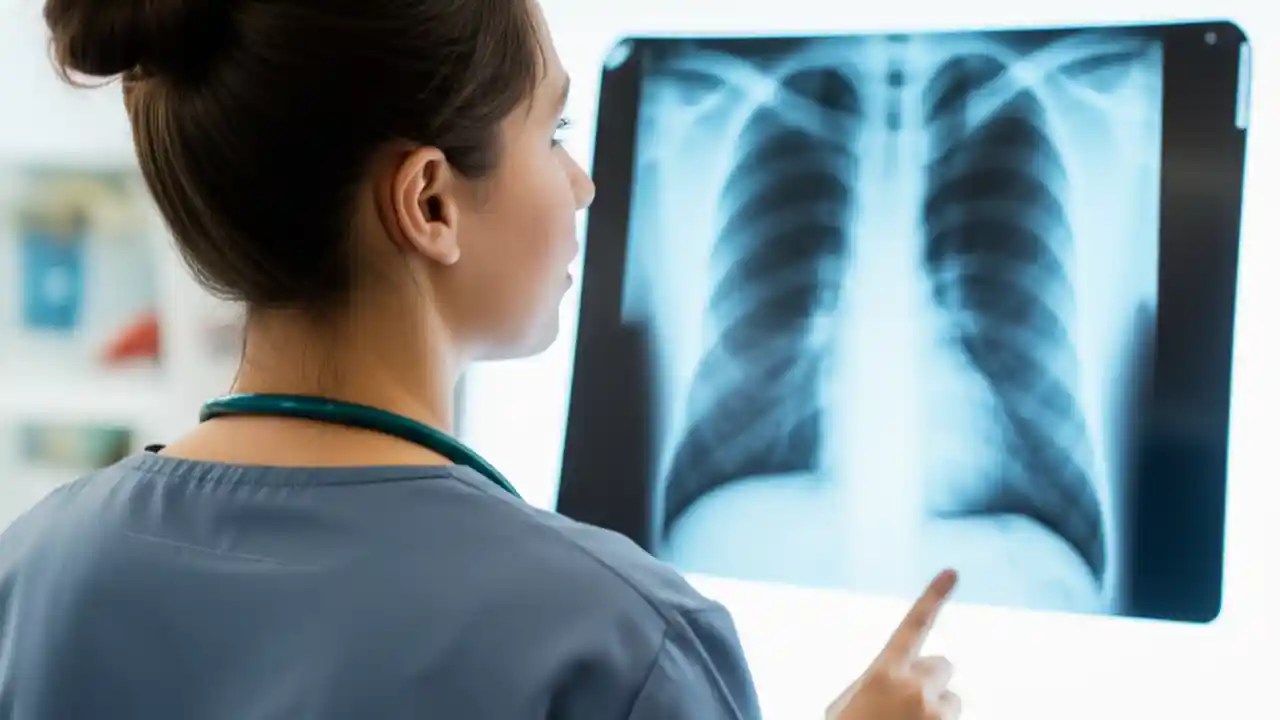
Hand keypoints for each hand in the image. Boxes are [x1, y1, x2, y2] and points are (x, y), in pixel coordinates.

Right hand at [826, 570, 960, 719]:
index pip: (913, 625)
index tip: (953, 571)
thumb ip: (880, 679)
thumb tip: (906, 674)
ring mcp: (936, 715)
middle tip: (908, 703)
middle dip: (930, 680)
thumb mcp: (848, 702)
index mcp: (884, 672)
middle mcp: (915, 688)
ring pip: (952, 701)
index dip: (934, 596)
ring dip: (936, 711)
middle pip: (943, 666)